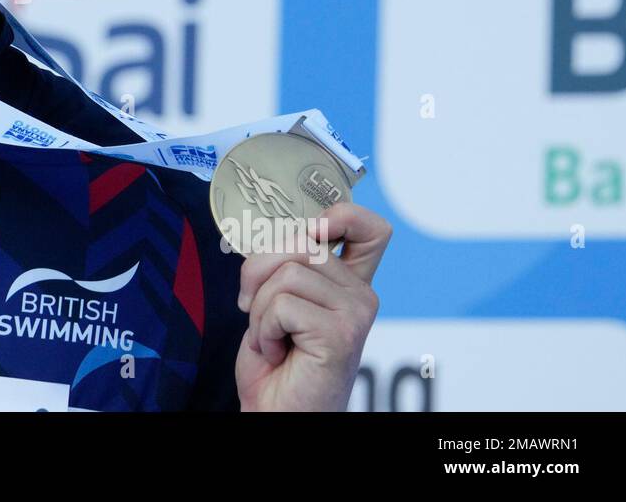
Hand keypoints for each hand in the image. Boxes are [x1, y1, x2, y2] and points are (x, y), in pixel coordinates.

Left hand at [234, 202, 391, 410]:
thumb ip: (287, 263)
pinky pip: (281, 304)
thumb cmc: (275, 358)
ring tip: (272, 337)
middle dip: (258, 272)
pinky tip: (277, 352)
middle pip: (300, 242)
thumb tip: (276, 230)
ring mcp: (356, 314)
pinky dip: (263, 330)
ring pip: (286, 273)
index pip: (370, 228)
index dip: (340, 215)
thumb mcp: (277, 297)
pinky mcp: (341, 333)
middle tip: (256, 309)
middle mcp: (362, 295)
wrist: (275, 409)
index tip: (311, 231)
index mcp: (349, 283)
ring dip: (260, 309)